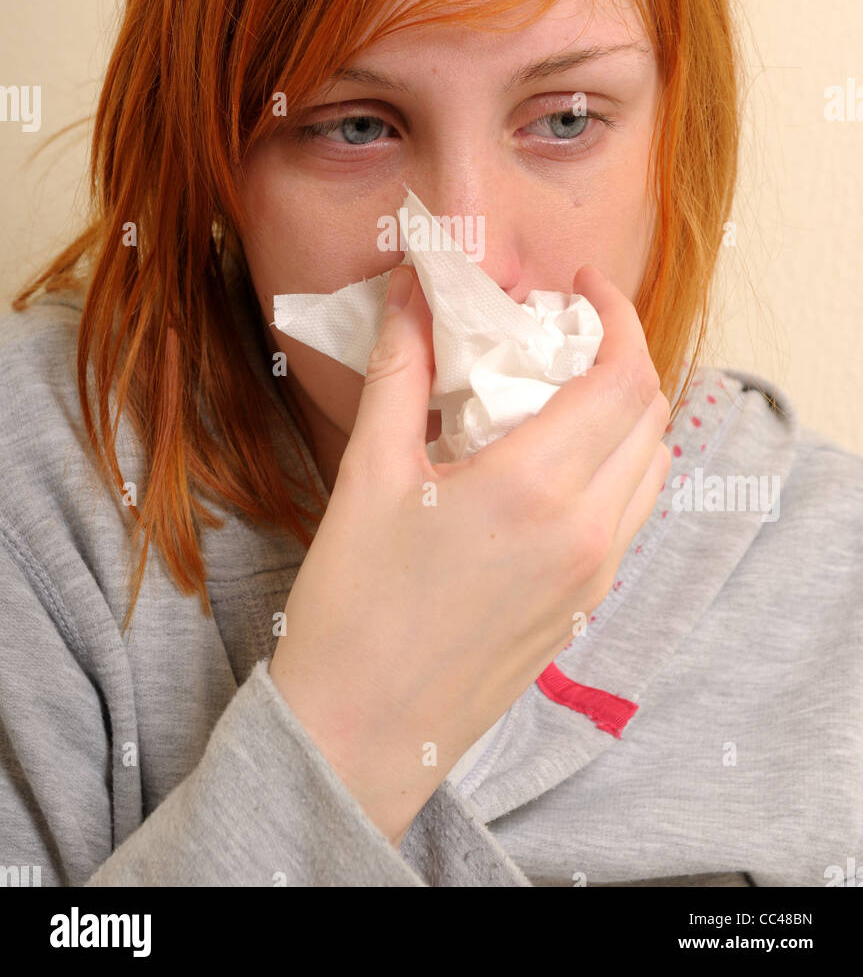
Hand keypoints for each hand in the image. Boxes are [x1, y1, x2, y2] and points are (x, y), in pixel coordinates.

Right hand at [269, 262, 669, 844]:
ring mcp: (594, 575)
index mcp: (536, 489)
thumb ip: (401, 369)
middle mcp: (587, 531)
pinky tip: (554, 457)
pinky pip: (631, 514)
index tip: (580, 284)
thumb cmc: (352, 607)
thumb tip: (414, 289)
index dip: (615, 315)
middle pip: (650, 414)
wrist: (358, 735)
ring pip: (651, 466)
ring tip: (560, 387)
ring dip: (625, 410)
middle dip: (620, 354)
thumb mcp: (368, 473)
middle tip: (562, 329)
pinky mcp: (584, 606)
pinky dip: (617, 464)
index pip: (623, 377)